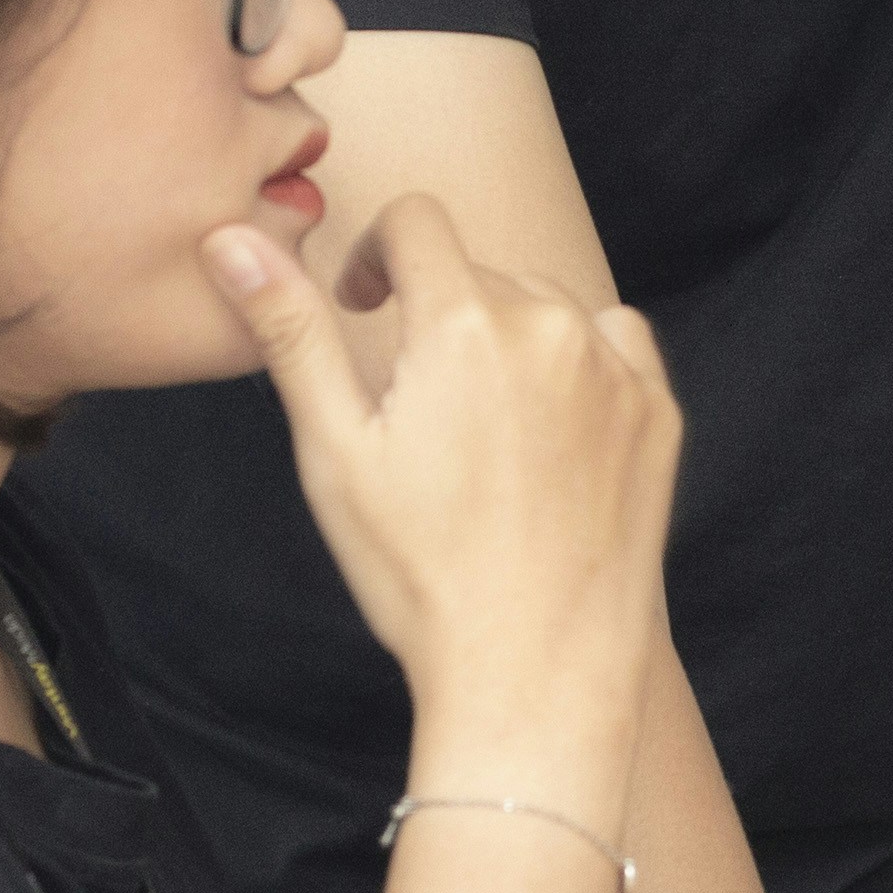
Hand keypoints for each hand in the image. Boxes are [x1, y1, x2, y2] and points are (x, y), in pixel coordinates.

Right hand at [205, 196, 676, 754]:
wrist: (536, 671)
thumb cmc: (421, 573)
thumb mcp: (335, 450)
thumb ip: (290, 329)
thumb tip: (232, 238)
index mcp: (465, 322)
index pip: (417, 221)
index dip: (375, 255)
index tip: (364, 310)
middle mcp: (552, 325)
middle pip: (480, 271)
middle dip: (439, 313)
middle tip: (416, 411)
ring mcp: (617, 368)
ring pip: (546, 307)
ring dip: (507, 339)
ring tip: (480, 435)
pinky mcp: (660, 411)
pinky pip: (613, 347)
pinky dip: (577, 367)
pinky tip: (545, 437)